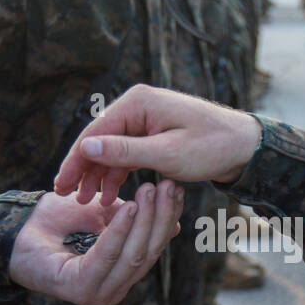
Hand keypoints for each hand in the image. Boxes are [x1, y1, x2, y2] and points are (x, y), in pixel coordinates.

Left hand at [8, 180, 181, 304]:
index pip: (154, 245)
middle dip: (159, 216)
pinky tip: (128, 208)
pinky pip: (106, 257)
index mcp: (123, 273)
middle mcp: (115, 288)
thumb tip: (174, 224)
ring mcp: (99, 293)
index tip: (175, 186)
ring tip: (149, 190)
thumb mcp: (107, 215)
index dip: (166, 216)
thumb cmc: (59, 223)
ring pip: (131, 256)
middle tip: (167, 185)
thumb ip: (136, 220)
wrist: (17, 229)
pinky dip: (119, 231)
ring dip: (144, 221)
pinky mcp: (81, 289)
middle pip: (147, 252)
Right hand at [53, 85, 261, 206]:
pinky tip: (110, 194)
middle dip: (83, 170)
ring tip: (88, 202)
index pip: (95, 133)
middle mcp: (138, 105)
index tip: (60, 186)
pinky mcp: (153, 131)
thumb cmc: (211, 147)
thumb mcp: (166, 154)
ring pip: (111, 148)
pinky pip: (127, 152)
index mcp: (138, 103)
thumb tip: (86, 147)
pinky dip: (118, 173)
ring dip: (99, 175)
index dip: (75, 162)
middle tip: (67, 197)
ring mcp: (145, 118)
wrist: (244, 146)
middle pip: (99, 140)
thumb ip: (124, 151)